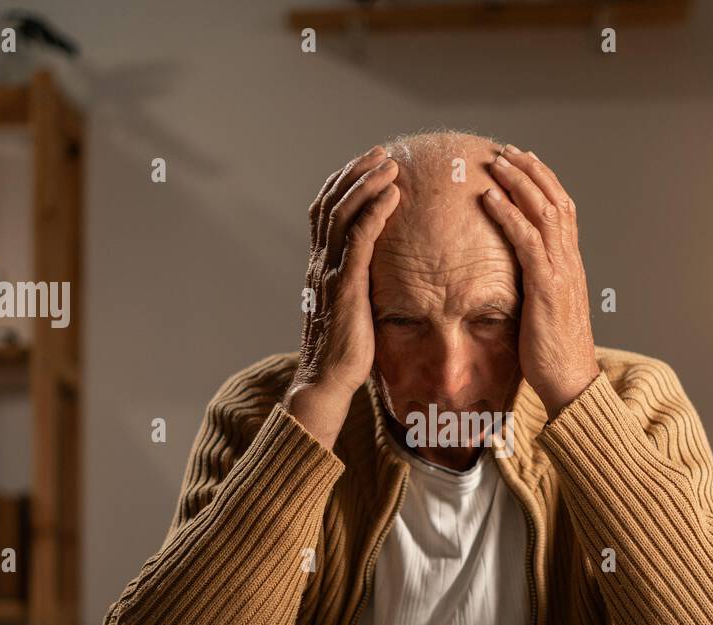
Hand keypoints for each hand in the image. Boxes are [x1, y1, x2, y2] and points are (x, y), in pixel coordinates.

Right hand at [287, 145, 400, 446]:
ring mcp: (330, 273)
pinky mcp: (345, 286)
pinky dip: (374, 212)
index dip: (343, 185)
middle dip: (355, 174)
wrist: (327, 382)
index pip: (325, 213)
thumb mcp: (353, 310)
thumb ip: (359, 287)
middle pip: (331, 204)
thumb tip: (381, 276)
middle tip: (380, 153)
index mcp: (321, 267)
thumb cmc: (345, 353)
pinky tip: (392, 196)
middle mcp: (320, 264)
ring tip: (389, 164)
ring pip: (343, 214)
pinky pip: (359, 239)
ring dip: (366, 184)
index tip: (366, 166)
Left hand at [482, 146, 597, 417]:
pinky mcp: (546, 287)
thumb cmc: (553, 353)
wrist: (571, 382)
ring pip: (543, 212)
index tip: (523, 162)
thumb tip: (515, 275)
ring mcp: (561, 272)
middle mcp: (570, 262)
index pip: (562, 210)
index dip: (544, 181)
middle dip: (530, 171)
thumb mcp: (546, 310)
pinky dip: (508, 215)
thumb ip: (536, 286)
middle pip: (555, 200)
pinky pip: (526, 241)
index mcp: (571, 265)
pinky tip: (489, 199)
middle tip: (506, 151)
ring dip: (518, 183)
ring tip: (496, 163)